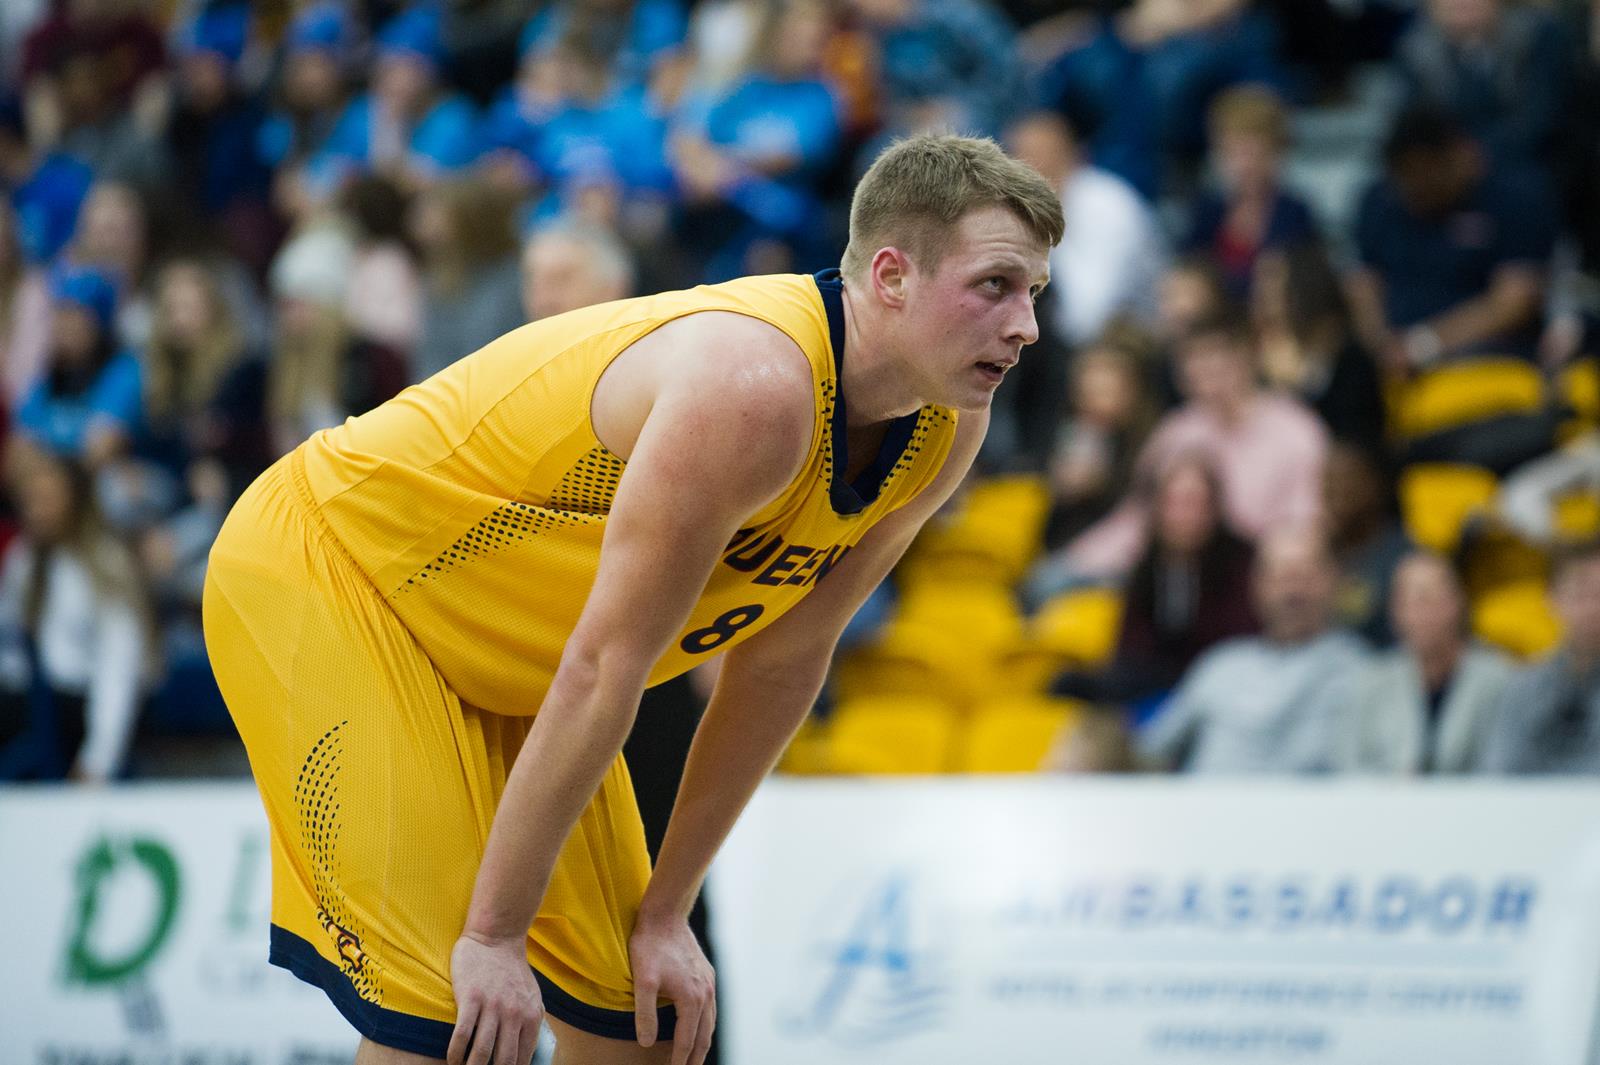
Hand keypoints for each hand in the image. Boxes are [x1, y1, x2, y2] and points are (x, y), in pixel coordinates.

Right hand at [447, 932, 542, 1064]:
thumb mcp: (532, 996)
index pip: (523, 1058)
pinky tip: (452, 1059)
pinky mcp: (471, 998)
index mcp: (531, 1016)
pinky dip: (455, 1052)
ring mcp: (492, 1006)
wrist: (496, 938)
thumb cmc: (513, 970)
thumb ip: (530, 1022)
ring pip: (481, 1052)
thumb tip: (526, 1052)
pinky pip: (462, 1034)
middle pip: (504, 1060)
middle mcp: (514, 1014)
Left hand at [630, 913, 715, 1064]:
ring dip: (703, 1042)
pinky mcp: (707, 974)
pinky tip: (697, 1024)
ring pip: (710, 1022)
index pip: (686, 1040)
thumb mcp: (642, 981)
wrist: (665, 915)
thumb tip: (647, 1042)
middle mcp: (706, 993)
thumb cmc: (650, 946)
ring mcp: (709, 983)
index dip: (679, 1061)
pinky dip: (705, 1023)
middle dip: (696, 1057)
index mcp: (692, 998)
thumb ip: (644, 1014)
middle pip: (704, 1035)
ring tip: (694, 1056)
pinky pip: (711, 1007)